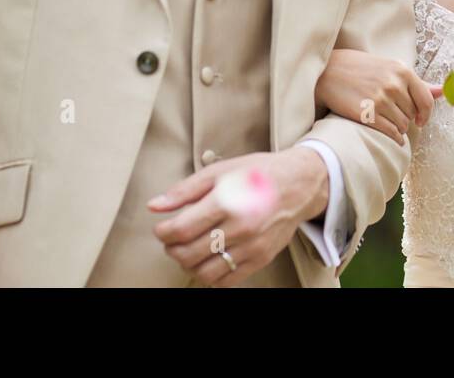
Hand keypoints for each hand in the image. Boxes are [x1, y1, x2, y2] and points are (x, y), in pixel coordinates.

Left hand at [148, 147, 326, 285]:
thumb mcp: (220, 171)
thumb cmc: (258, 174)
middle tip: (172, 239)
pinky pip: (226, 281)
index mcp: (227, 202)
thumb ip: (185, 190)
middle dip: (171, 249)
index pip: (181, 230)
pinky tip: (208, 260)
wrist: (298, 185)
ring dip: (188, 265)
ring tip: (188, 250)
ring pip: (205, 272)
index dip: (163, 232)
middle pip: (189, 254)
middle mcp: (240, 227)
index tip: (161, 228)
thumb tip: (155, 206)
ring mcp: (252, 247)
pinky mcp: (260, 259)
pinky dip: (210, 276)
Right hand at [314, 48, 444, 144]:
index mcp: (402, 70)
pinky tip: (390, 135)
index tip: (420, 120)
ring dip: (398, 128)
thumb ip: (417, 83)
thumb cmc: (361, 69)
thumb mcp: (390, 68)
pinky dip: (394, 137)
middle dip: (406, 118)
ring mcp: (380, 99)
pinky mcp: (368, 114)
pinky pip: (391, 132)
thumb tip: (443, 92)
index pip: (426, 100)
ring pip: (402, 125)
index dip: (426, 114)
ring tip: (386, 121)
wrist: (328, 72)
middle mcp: (393, 84)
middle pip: (412, 114)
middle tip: (392, 115)